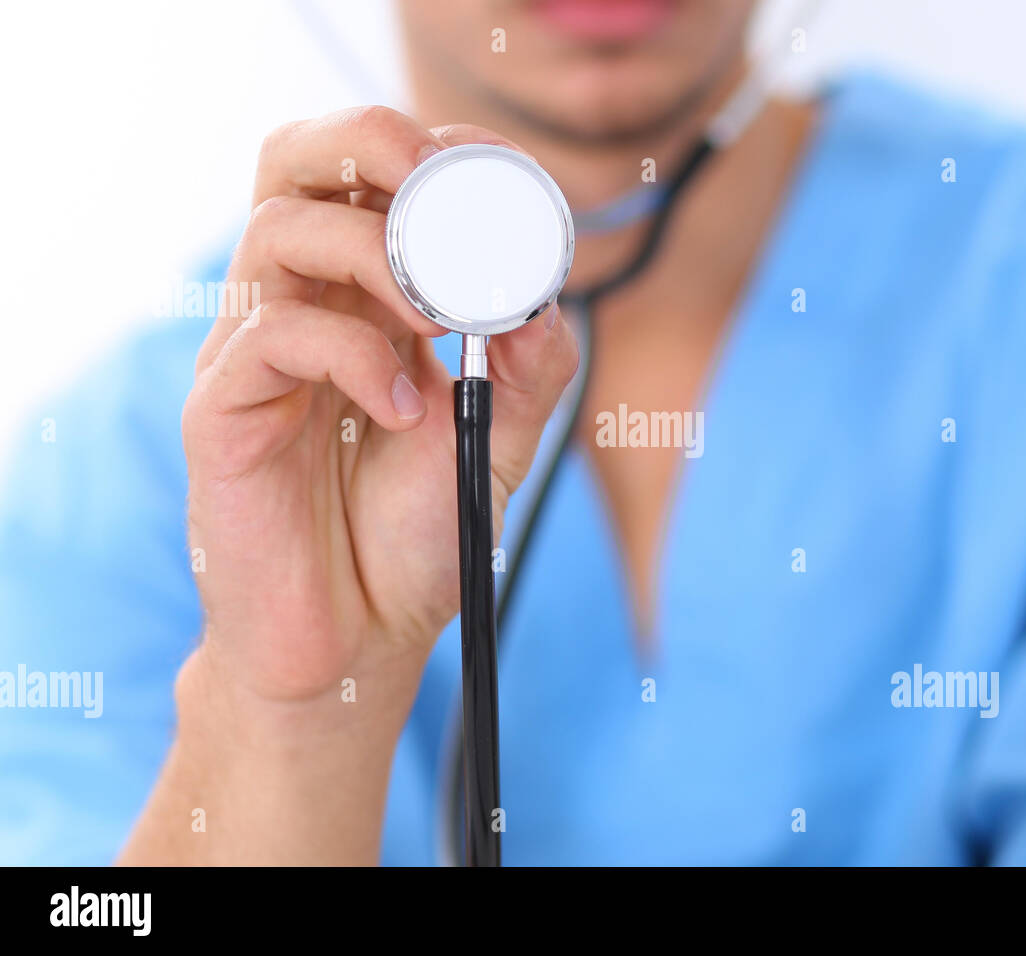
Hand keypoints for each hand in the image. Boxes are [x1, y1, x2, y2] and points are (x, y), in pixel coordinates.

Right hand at [181, 108, 577, 718]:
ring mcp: (255, 355)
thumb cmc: (416, 538)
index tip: (500, 182)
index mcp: (363, 300)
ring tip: (438, 321)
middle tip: (437, 184)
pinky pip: (273, 335)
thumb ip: (528, 370)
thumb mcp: (498, 441)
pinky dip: (354, 355)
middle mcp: (303, 308)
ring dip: (374, 252)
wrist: (359, 640)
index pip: (369, 176)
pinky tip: (403, 411)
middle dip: (369, 142)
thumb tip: (543, 295)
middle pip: (293, 163)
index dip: (430, 153)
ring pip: (277, 230)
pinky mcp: (222, 411)